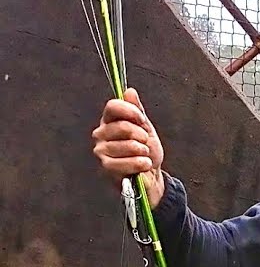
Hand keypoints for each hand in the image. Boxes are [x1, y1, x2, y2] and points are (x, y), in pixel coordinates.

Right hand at [92, 88, 164, 207]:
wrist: (151, 174)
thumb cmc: (146, 151)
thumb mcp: (145, 128)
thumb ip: (137, 111)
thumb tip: (130, 92)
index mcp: (110, 121)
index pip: (113, 107)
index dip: (131, 112)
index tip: (142, 120)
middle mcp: (101, 133)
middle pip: (122, 126)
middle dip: (141, 136)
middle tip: (145, 143)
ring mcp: (101, 150)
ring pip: (127, 145)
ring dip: (142, 151)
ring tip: (143, 155)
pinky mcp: (105, 166)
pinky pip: (125, 162)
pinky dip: (140, 163)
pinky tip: (143, 165)